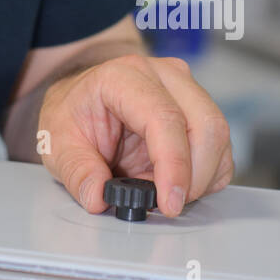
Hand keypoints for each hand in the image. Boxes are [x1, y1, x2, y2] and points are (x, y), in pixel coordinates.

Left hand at [36, 52, 234, 215]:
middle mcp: (164, 75)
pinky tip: (176, 182)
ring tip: (161, 190)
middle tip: (166, 204)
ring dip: (200, 179)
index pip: (164, 118)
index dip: (173, 165)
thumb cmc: (75, 112)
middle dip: (194, 177)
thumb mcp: (58, 142)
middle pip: (206, 126)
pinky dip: (207, 176)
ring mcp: (187, 89)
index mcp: (124, 76)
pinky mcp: (201, 110)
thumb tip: (99, 197)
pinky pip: (221, 150)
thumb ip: (77, 170)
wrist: (86, 95)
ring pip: (219, 138)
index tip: (169, 203)